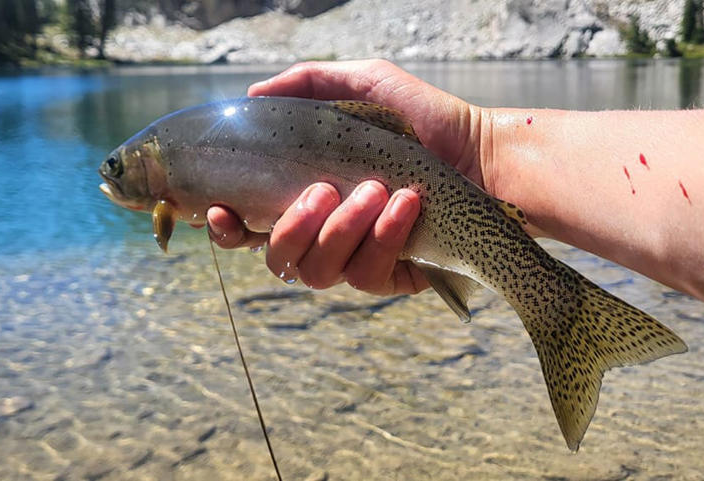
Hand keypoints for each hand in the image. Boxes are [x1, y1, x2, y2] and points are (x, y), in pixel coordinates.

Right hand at [208, 59, 487, 294]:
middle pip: (278, 258)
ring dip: (340, 232)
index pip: (250, 226)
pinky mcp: (389, 277)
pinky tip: (406, 208)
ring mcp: (354, 259)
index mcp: (306, 197)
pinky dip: (383, 239)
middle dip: (293, 227)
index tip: (221, 210)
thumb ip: (310, 84)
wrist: (482, 154)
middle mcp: (324, 234)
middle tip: (323, 191)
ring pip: (318, 271)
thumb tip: (252, 96)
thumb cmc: (423, 120)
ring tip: (374, 192)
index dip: (227, 227)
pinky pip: (366, 275)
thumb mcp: (368, 86)